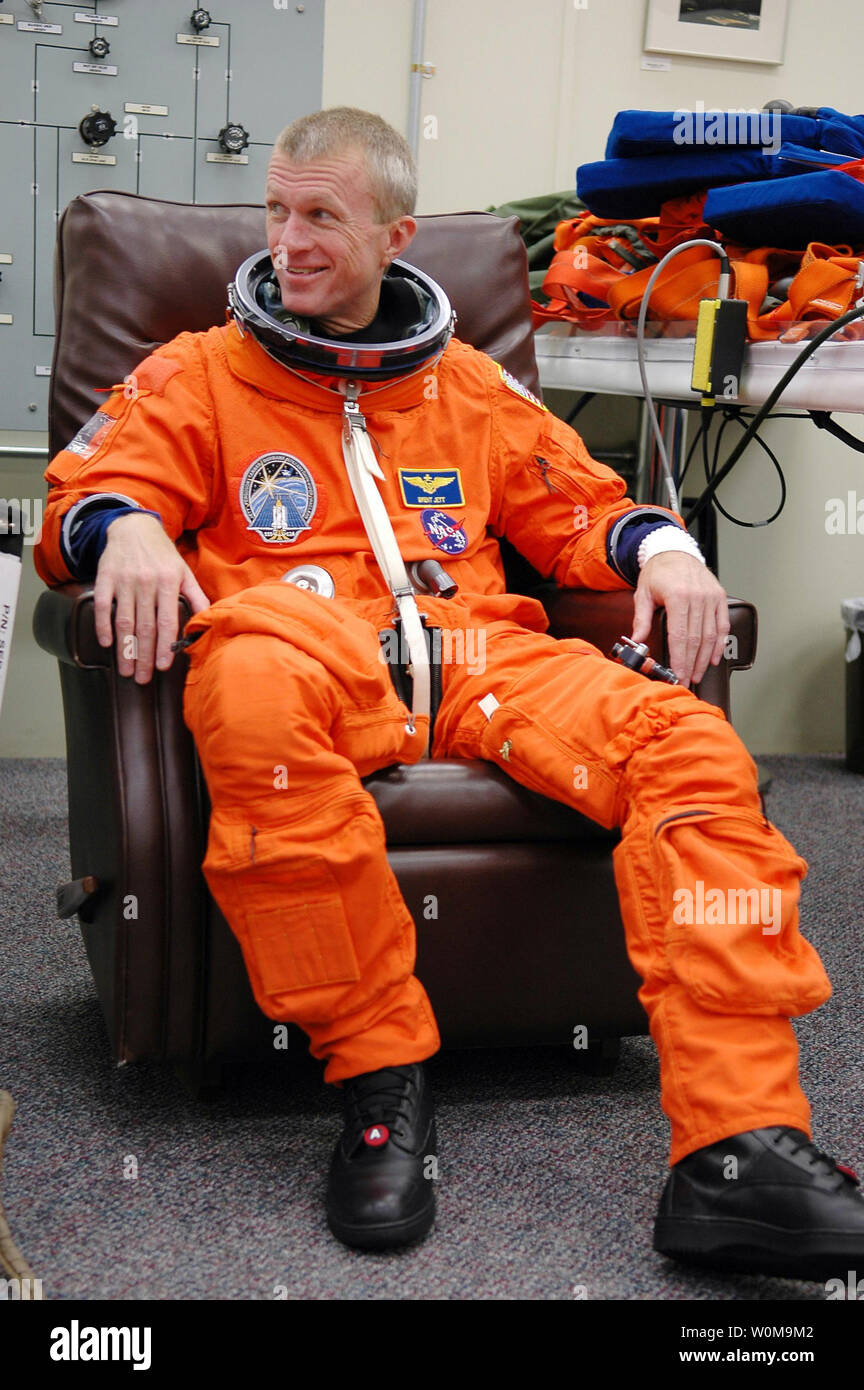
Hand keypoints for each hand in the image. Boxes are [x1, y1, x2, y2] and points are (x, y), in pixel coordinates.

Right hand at [93, 512, 209, 682]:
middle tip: (142, 679)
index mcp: (168, 582)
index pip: (167, 621)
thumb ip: (195, 595)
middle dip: (144, 656)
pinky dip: (103, 626)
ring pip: (124, 621)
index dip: (165, 645)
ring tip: (126, 670)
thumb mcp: (183, 571)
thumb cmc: (162, 554)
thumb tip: (208, 619)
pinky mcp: (105, 578)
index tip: (163, 666)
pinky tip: (106, 644)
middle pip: (145, 627)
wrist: (134, 526)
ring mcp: (124, 581)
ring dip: (124, 649)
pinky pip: (104, 606)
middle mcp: (146, 583)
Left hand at [630, 551, 728, 687]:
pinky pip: (722, 625)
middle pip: (696, 639)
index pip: (680, 636)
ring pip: (710, 635)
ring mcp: (711, 597)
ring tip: (697, 674)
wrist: (675, 551)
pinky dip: (719, 643)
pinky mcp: (719, 597)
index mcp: (677, 596)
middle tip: (686, 681)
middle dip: (691, 664)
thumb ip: (641, 619)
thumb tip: (636, 642)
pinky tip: (713, 658)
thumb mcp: (643, 593)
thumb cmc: (658, 572)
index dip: (680, 659)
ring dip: (704, 658)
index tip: (677, 676)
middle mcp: (697, 597)